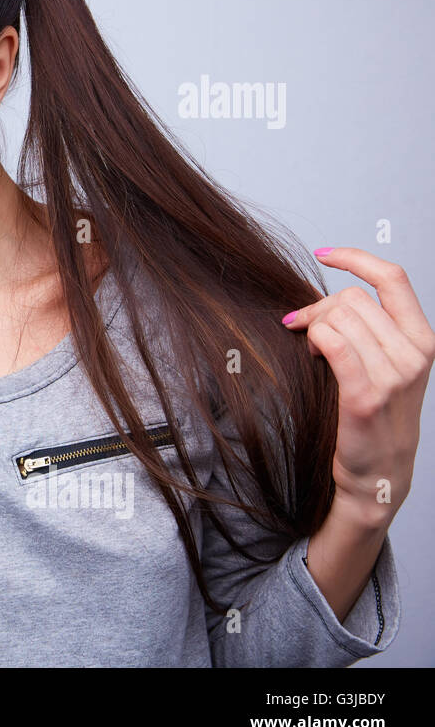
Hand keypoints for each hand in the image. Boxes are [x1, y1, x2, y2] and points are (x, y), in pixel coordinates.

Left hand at [281, 247, 434, 521]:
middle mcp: (414, 354)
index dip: (357, 258)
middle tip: (304, 328)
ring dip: (314, 327)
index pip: (393, 278)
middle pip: (352, 298)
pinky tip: (311, 354)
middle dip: (319, 307)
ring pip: (339, 318)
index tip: (325, 254)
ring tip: (314, 350)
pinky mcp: (366, 396)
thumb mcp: (386, 364)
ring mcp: (394, 376)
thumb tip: (322, 300)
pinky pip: (332, 344)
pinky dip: (314, 340)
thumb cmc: (373, 413)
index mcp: (422, 339)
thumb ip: (368, 328)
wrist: (378, 472)